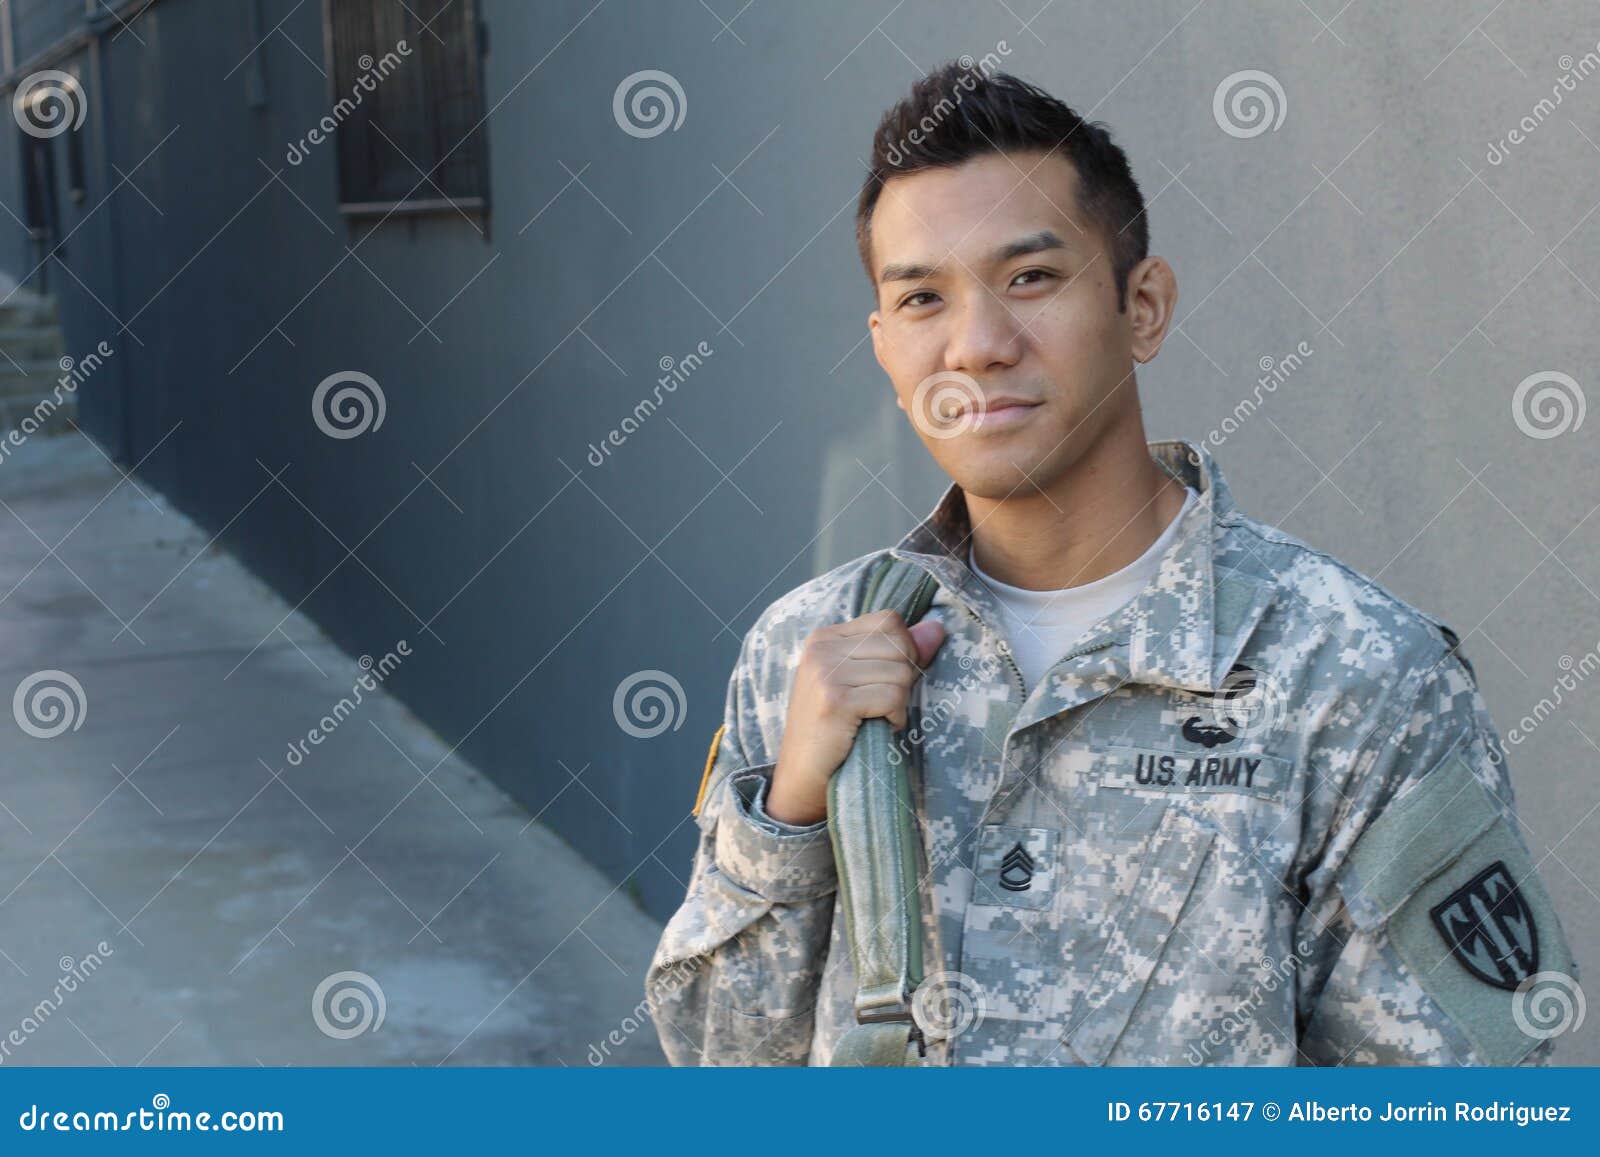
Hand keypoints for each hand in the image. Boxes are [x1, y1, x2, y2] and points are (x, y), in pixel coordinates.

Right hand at [765, 609, 945, 825]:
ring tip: (875, 718)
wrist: (800, 780)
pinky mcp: (835, 700)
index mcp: (825, 637)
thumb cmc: (834, 732)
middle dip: (903, 679)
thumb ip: (896, 652)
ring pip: (900, 672)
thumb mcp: (862, 683)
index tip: (887, 681)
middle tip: (880, 705)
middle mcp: (821, 648)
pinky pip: (893, 696)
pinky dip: (895, 717)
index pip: (889, 621)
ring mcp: (825, 672)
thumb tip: (937, 628)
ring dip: (899, 702)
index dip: (904, 650)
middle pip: (899, 644)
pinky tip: (876, 728)